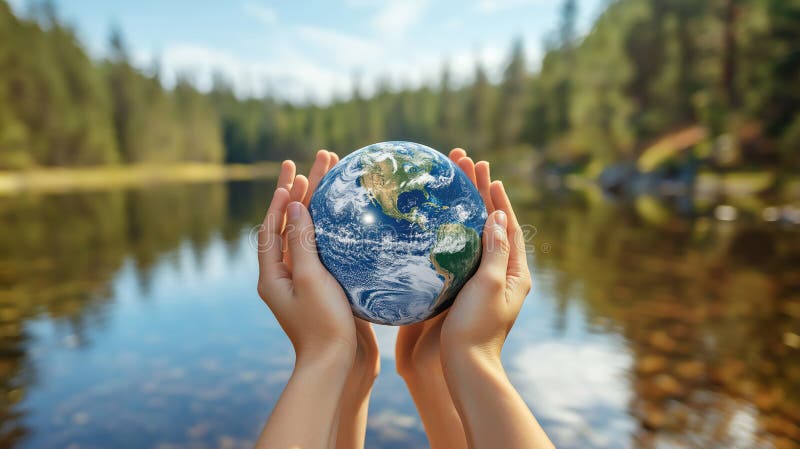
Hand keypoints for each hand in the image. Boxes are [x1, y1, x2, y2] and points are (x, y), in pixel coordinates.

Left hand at [256, 152, 356, 360]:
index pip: (273, 226)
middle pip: (294, 224)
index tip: (293, 172)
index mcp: (273, 275)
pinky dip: (336, 230)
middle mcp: (286, 276)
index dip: (282, 197)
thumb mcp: (310, 280)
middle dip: (305, 192)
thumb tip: (296, 207)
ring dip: (322, 207)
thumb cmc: (323, 326)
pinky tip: (352, 219)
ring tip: (335, 178)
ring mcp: (308, 283)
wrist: (339, 368)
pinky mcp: (329, 290)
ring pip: (313, 235)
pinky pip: (329, 251)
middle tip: (320, 160)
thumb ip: (302, 242)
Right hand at [393, 147, 507, 448]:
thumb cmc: (476, 330)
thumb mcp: (489, 286)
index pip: (506, 225)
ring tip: (441, 182)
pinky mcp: (447, 290)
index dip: (496, 196)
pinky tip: (420, 221)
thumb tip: (497, 216)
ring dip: (454, 208)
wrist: (456, 369)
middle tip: (461, 162)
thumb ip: (493, 251)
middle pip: (484, 224)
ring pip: (462, 235)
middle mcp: (491, 274)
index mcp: (511, 273)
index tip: (486, 172)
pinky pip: (444, 254)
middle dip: (474, 192)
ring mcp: (468, 281)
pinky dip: (436, 234)